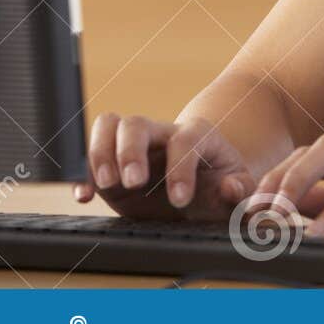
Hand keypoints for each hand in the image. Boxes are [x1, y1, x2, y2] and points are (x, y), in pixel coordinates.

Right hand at [73, 113, 256, 220]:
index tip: (180, 200)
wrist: (199, 197)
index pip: (186, 140)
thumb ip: (239, 191)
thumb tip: (229, 187)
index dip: (181, 167)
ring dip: (101, 153)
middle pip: (138, 123)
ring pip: (110, 125)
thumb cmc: (219, 191)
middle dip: (131, 151)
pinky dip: (83, 174)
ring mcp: (135, 146)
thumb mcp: (236, 192)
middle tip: (134, 182)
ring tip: (108, 185)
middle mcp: (163, 134)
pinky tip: (85, 196)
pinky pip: (89, 155)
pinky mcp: (113, 164)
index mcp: (199, 136)